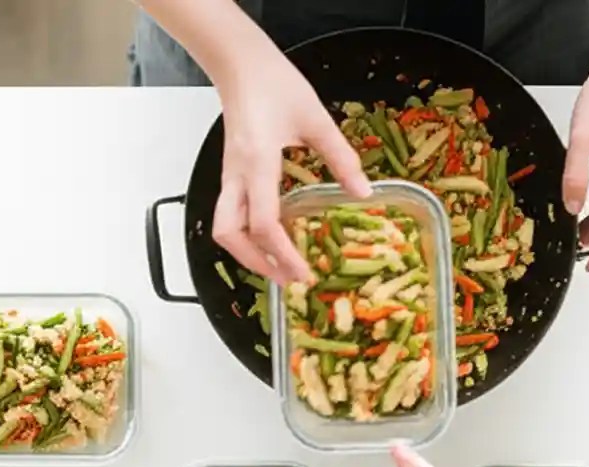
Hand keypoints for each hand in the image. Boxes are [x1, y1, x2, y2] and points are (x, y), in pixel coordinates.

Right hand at [213, 51, 370, 284]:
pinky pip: (231, 213)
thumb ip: (341, 158)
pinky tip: (272, 239)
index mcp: (258, 162)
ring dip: (247, 253)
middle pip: (231, 235)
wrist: (241, 64)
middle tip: (288, 279)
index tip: (304, 273)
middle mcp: (237, 175)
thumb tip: (364, 193)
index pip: (263, 222)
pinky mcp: (231, 173)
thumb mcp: (316, 119)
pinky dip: (247, 235)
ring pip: (224, 228)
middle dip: (257, 263)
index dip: (283, 254)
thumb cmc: (274, 84)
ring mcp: (229, 175)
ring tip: (278, 267)